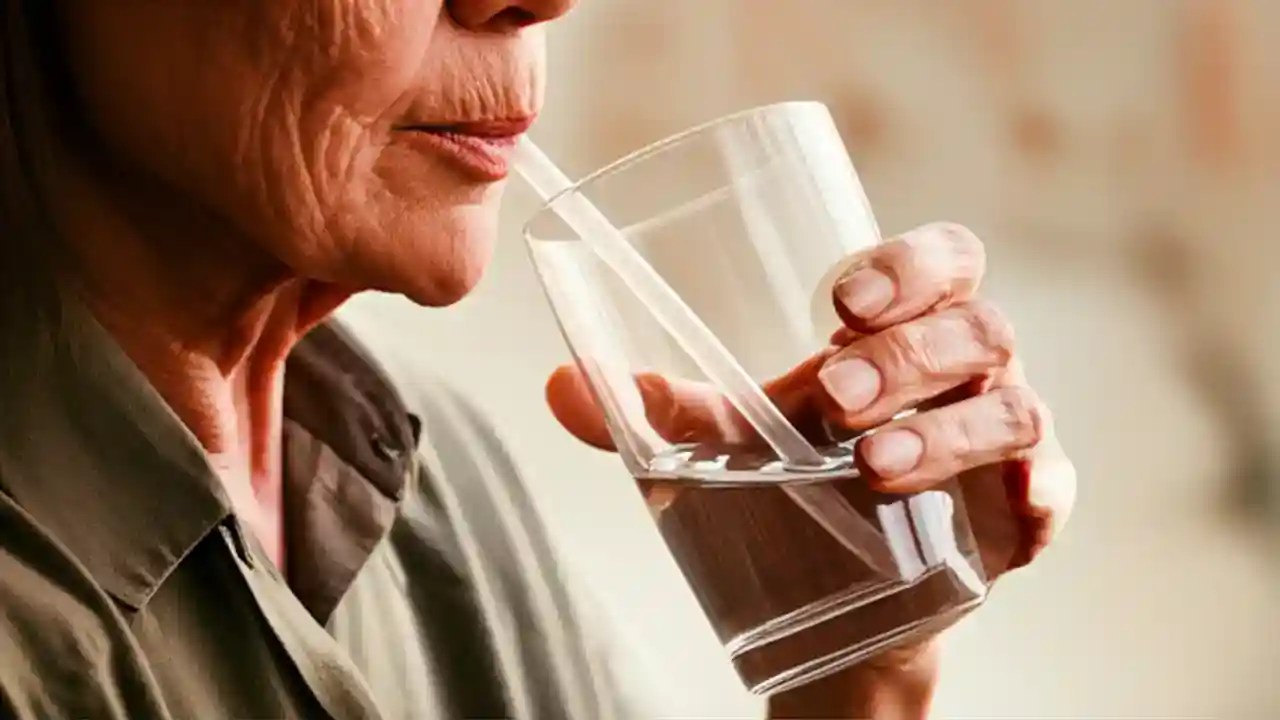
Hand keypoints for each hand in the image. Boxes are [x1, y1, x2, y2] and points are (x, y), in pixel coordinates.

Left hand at [546, 222, 1075, 717]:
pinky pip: (1052, 489)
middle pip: (978, 325)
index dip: (909, 264)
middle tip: (834, 396)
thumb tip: (557, 385)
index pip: (939, 260)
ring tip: (872, 464)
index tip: (842, 299)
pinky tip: (1008, 509)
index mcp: (898, 331)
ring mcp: (998, 440)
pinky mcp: (1018, 512)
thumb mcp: (718, 450)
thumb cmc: (782, 497)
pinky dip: (1038, 492)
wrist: (826, 604)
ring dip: (950, 429)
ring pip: (1012, 403)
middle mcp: (961, 373)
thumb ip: (652, 414)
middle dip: (909, 354)